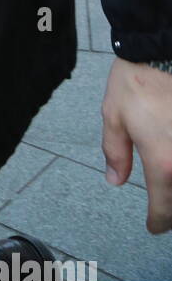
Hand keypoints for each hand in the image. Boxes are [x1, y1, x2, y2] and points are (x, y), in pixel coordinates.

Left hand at [102, 57, 171, 233]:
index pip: (164, 207)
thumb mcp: (114, 117)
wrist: (160, 53)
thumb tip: (115, 179)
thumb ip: (115, 153)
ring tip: (170, 193)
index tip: (154, 227)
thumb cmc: (137, 82)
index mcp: (163, 162)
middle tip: (165, 212)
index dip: (159, 222)